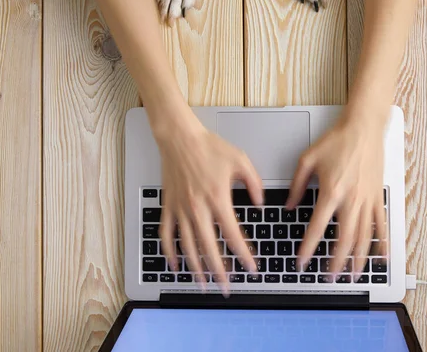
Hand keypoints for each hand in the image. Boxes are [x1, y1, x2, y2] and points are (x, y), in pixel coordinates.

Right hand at [156, 124, 260, 294]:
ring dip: (196, 268)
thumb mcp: (241, 161)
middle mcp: (198, 208)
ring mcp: (180, 209)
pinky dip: (170, 252)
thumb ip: (254, 184)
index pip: (233, 235)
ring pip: (188, 246)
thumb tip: (259, 203)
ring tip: (203, 284)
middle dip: (219, 272)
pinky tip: (176, 265)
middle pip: (209, 248)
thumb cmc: (209, 147)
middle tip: (226, 287)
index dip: (244, 255)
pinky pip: (167, 235)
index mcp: (218, 199)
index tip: (251, 268)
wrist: (180, 138)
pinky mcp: (168, 206)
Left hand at [287, 110, 388, 277]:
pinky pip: (381, 225)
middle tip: (328, 277)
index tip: (302, 262)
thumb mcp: (307, 159)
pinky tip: (380, 258)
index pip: (316, 228)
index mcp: (331, 191)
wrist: (363, 127)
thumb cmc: (337, 140)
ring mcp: (368, 199)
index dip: (308, 249)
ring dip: (358, 260)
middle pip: (344, 240)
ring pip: (364, 238)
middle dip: (336, 263)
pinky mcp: (378, 197)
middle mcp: (351, 199)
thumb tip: (288, 205)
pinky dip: (381, 243)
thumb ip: (296, 186)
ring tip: (352, 276)